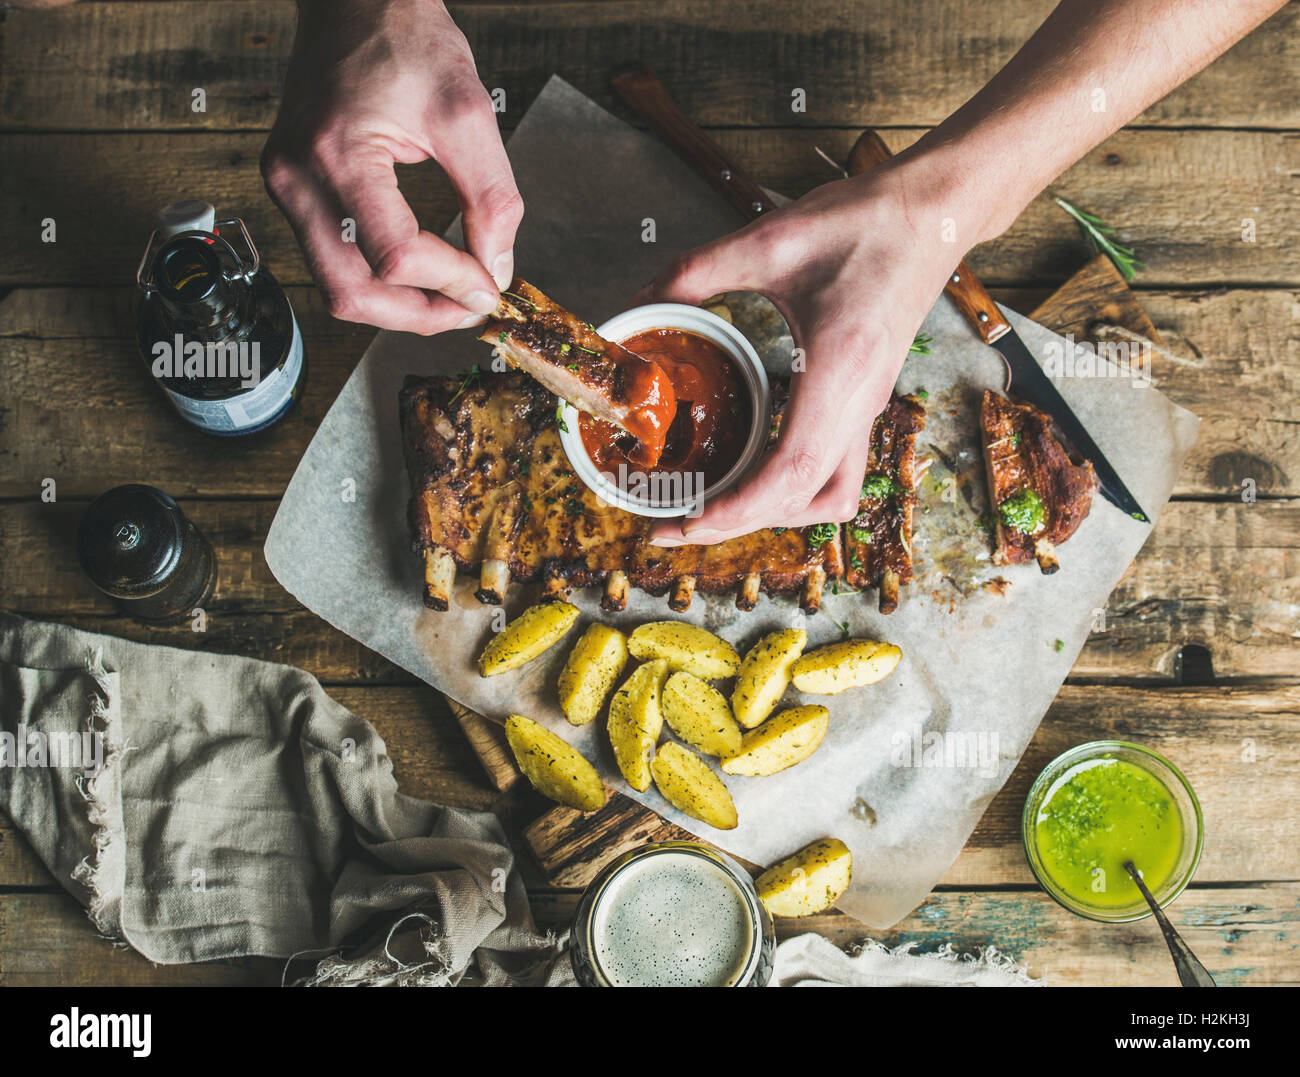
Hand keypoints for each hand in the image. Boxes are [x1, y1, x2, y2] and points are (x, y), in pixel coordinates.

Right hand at [261, 0, 520, 333]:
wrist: (354, 1)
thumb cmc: (405, 40)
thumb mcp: (467, 114)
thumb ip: (491, 199)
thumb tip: (496, 270)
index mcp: (337, 154)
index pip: (394, 256)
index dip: (449, 283)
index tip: (489, 286)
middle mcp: (297, 178)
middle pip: (351, 292)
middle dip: (418, 315)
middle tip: (468, 309)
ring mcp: (286, 187)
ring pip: (337, 288)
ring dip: (398, 306)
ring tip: (449, 296)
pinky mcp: (292, 190)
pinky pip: (332, 260)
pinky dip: (380, 279)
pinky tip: (420, 272)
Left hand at [644, 160, 960, 545]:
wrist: (931, 216)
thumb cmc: (863, 225)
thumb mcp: (768, 240)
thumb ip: (697, 271)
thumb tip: (639, 300)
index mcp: (838, 370)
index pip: (793, 470)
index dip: (740, 508)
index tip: (689, 520)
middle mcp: (860, 403)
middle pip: (806, 500)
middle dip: (738, 524)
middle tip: (674, 525)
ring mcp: (868, 409)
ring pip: (830, 498)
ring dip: (774, 515)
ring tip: (714, 508)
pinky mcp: (867, 405)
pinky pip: (836, 473)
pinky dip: (794, 493)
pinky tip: (752, 476)